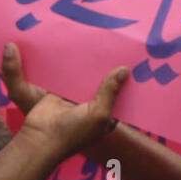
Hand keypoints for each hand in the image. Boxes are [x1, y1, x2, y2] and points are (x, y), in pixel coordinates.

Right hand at [2, 44, 127, 156]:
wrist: (40, 137)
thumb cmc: (73, 133)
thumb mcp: (98, 115)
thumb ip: (110, 92)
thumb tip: (124, 70)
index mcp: (107, 116)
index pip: (123, 96)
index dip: (129, 83)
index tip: (139, 64)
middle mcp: (94, 107)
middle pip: (106, 84)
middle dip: (112, 69)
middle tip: (125, 47)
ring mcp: (78, 98)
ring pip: (90, 77)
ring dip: (94, 65)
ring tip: (106, 42)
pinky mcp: (63, 90)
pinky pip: (73, 74)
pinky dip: (77, 65)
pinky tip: (84, 48)